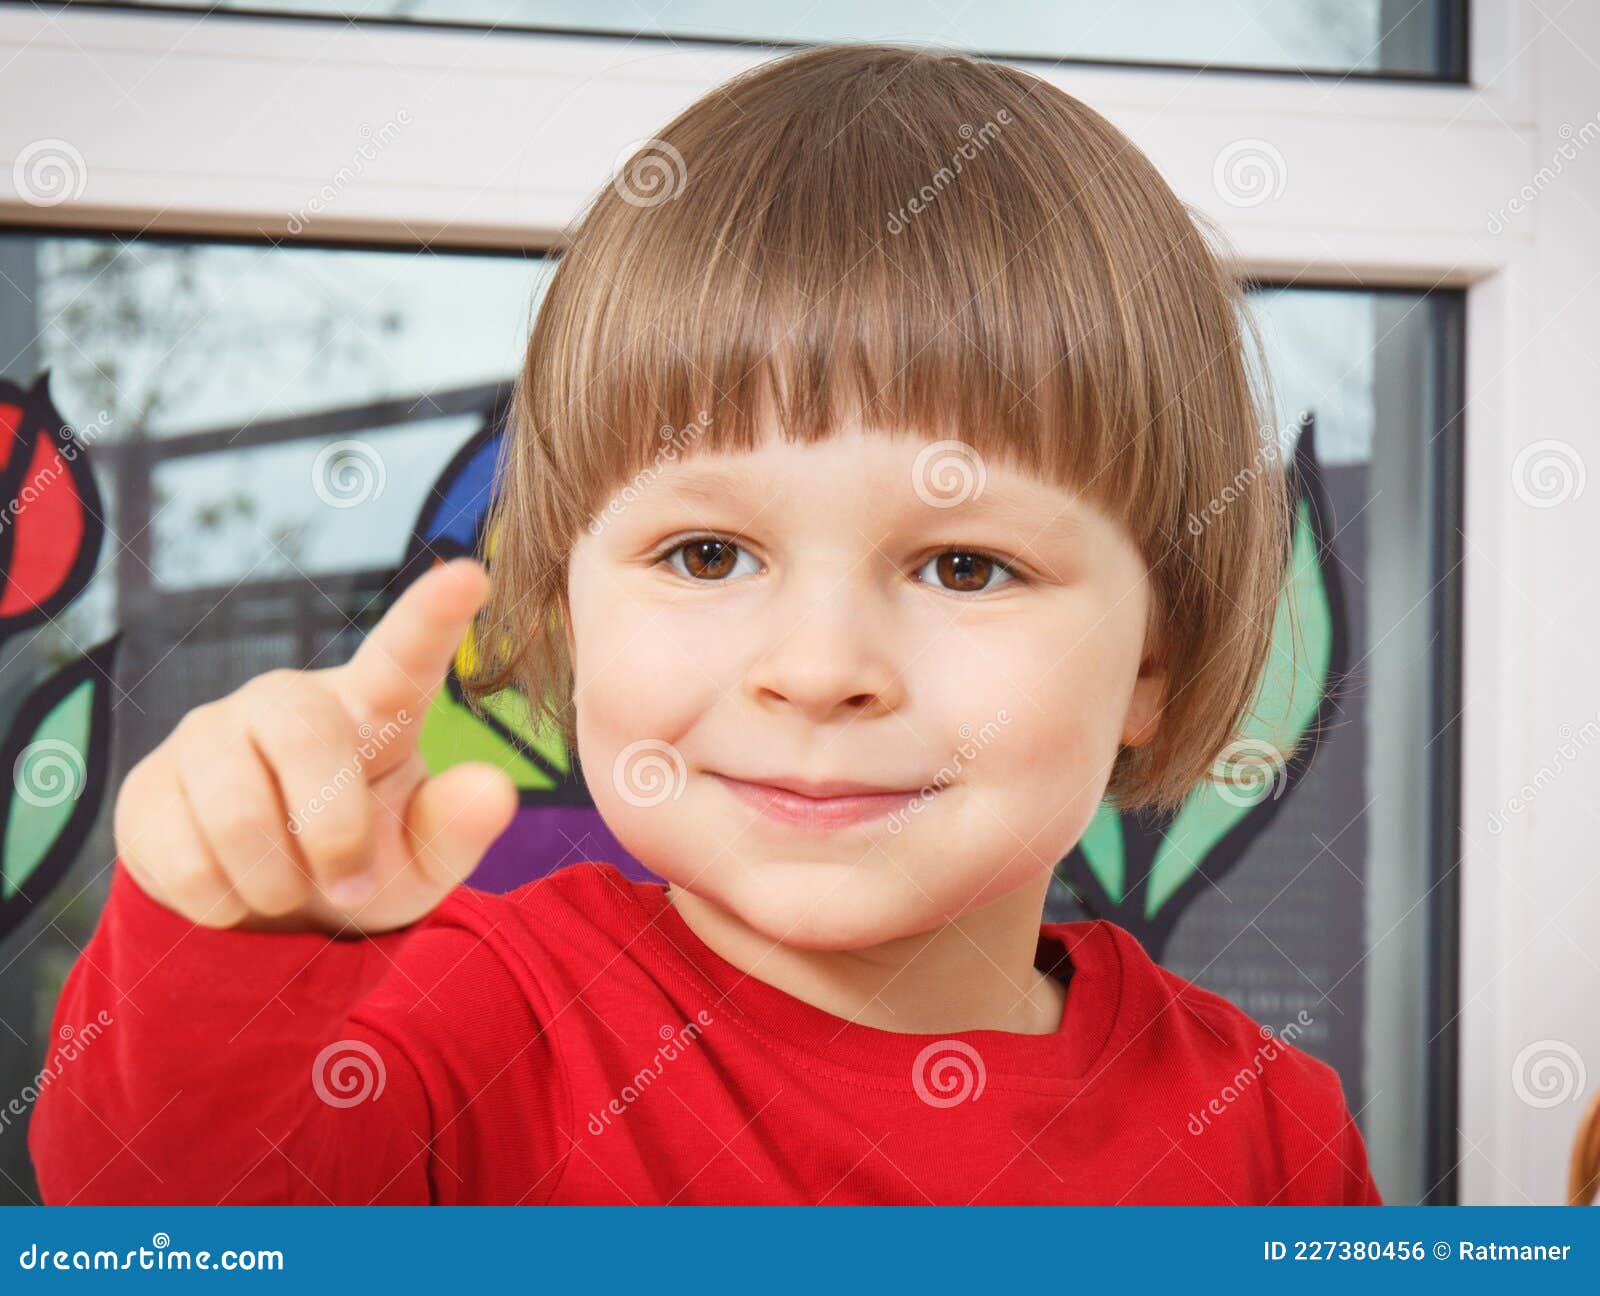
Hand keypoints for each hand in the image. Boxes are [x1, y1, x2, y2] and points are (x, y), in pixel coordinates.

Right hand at [113, 557, 517, 934]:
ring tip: (289, 889)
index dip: (432, 617)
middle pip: (307, 741)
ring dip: (276, 882)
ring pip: (238, 813)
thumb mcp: (421, 862)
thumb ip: (456, 827)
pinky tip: (232, 889)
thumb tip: (497, 791)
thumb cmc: (364, 869)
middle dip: (334, 834)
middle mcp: (289, 702)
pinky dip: (221, 901)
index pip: (404, 656)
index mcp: (374, 708)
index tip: (471, 575)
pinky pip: (182, 857)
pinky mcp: (149, 784)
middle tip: (352, 888)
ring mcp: (211, 733)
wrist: (266, 919)